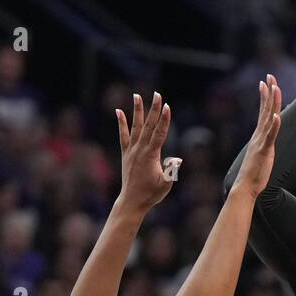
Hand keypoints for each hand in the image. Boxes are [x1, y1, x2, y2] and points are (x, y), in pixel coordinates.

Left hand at [116, 91, 180, 218]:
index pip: (159, 134)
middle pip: (149, 126)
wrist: (132, 201)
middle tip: (157, 94)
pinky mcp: (126, 154)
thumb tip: (176, 160)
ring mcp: (132, 151)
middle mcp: (140, 150)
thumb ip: (172, 172)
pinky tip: (118, 111)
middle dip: (154, 109)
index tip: (167, 106)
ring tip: (137, 95)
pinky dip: (121, 124)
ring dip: (137, 111)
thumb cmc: (151, 194)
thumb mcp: (165, 185)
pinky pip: (123, 136)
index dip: (164, 120)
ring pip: (136, 127)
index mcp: (151, 155)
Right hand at [234, 76, 281, 197]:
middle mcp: (259, 135)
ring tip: (275, 88)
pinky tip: (277, 115)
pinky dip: (274, 125)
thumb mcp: (260, 155)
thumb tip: (264, 141)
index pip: (262, 112)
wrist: (245, 187)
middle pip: (265, 109)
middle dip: (269, 91)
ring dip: (272, 102)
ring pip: (268, 118)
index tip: (264, 82)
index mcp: (258, 136)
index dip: (264, 96)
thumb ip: (262, 146)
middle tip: (269, 75)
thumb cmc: (252, 174)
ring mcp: (261, 142)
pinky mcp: (265, 151)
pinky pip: (270, 136)